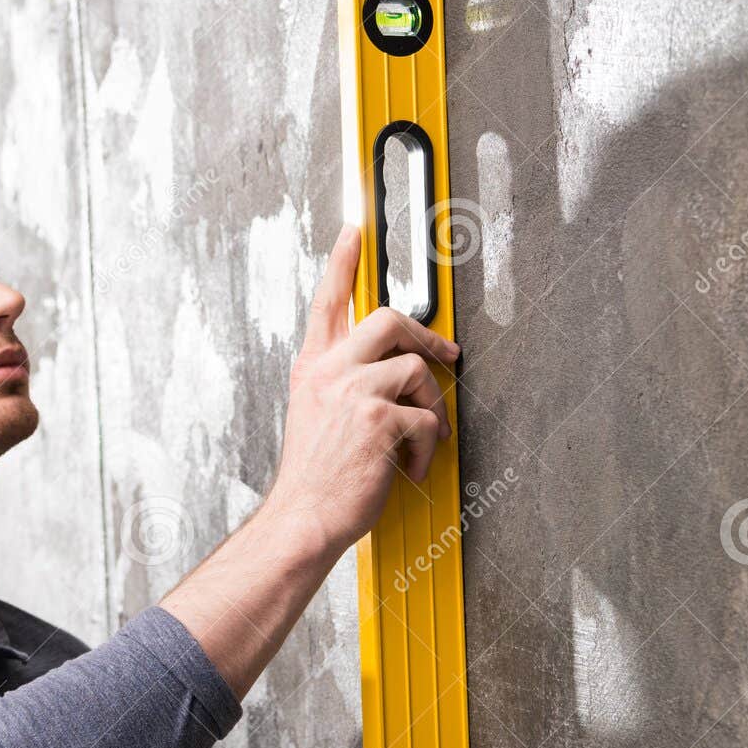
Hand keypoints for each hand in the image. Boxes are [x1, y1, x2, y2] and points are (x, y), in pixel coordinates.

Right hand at [263, 223, 458, 557]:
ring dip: (431, 404)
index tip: (355, 230)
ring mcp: (353, 392)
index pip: (328, 300)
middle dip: (425, 334)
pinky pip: (426, 417)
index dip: (342, 260)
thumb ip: (340, 384)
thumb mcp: (313, 415)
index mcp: (312, 368)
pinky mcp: (378, 419)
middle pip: (387, 317)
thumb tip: (387, 371)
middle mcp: (330, 372)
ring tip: (421, 435)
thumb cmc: (312, 477)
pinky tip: (410, 465)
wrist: (303, 517)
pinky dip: (426, 446)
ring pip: (416, 368)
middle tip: (445, 354)